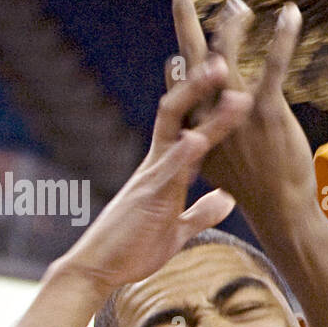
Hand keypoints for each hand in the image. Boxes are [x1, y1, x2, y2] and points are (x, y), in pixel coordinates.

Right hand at [59, 56, 249, 292]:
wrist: (99, 269)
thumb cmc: (135, 249)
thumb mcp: (178, 229)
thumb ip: (202, 212)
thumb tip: (227, 200)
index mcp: (167, 171)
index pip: (189, 127)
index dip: (207, 104)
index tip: (228, 80)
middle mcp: (158, 164)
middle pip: (179, 113)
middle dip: (199, 84)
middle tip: (222, 57)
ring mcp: (152, 177)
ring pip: (176, 128)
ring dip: (197, 99)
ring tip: (219, 72)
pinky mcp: (149, 197)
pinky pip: (167, 171)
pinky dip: (183, 154)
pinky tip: (199, 138)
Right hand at [170, 0, 315, 220]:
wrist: (277, 212)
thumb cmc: (251, 190)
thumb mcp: (211, 176)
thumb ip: (203, 165)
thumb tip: (205, 165)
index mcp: (190, 126)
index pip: (178, 82)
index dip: (179, 60)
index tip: (180, 40)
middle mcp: (206, 112)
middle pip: (190, 54)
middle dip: (183, 15)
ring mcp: (234, 110)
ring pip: (225, 53)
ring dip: (231, 22)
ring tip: (240, 3)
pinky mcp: (265, 111)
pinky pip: (273, 65)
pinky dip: (282, 37)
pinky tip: (290, 15)